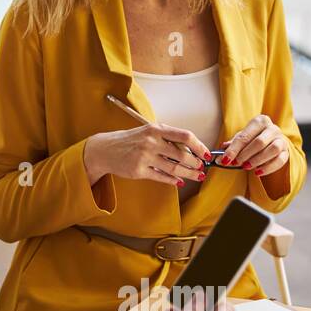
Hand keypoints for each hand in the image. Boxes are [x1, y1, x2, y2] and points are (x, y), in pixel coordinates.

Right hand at [82, 123, 208, 188]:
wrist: (105, 149)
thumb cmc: (129, 140)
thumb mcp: (148, 131)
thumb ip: (167, 137)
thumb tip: (190, 148)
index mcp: (155, 129)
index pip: (185, 136)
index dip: (199, 146)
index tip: (206, 153)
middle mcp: (151, 142)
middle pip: (182, 155)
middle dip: (196, 164)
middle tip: (202, 167)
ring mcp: (144, 157)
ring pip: (174, 168)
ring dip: (189, 174)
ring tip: (196, 176)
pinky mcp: (139, 171)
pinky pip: (162, 177)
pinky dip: (173, 180)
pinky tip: (179, 181)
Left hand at [217, 114, 289, 177]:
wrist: (272, 141)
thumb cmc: (254, 138)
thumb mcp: (243, 137)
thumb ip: (233, 143)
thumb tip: (222, 149)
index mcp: (260, 121)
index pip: (245, 136)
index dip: (233, 149)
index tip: (225, 160)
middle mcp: (273, 128)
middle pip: (259, 142)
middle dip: (245, 154)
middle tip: (236, 163)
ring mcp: (282, 140)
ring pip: (272, 150)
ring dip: (257, 160)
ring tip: (246, 167)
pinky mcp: (287, 152)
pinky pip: (280, 160)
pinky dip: (268, 168)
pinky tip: (257, 172)